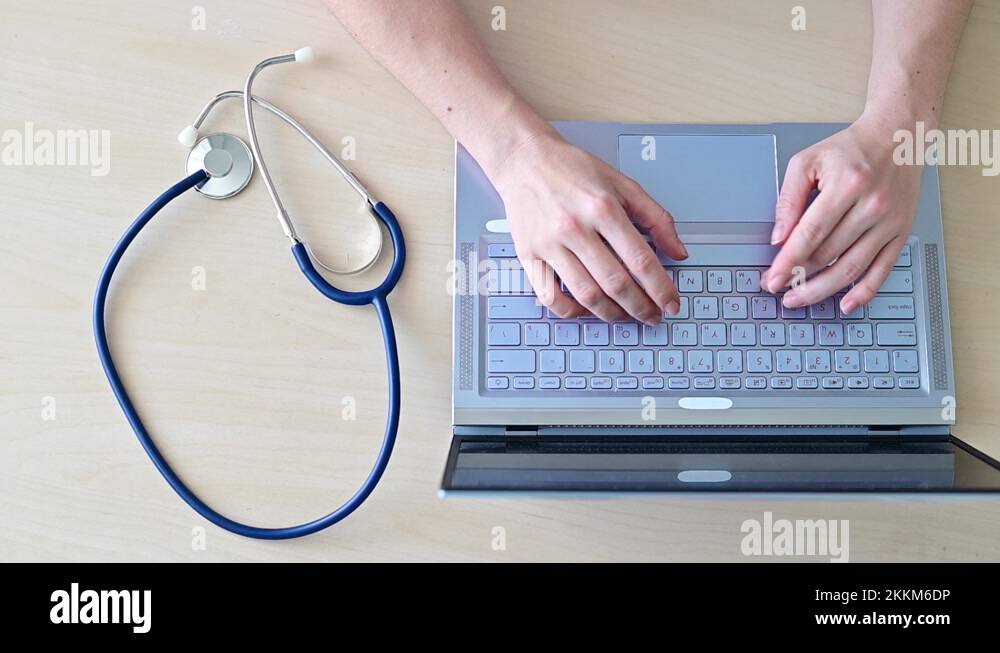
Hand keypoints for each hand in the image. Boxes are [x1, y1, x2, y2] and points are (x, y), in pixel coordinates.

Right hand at [491, 133, 687, 325]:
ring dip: (611, 314)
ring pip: (586, 295)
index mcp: (603, 208)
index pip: (640, 260)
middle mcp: (575, 228)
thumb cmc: (572, 170)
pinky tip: (586, 310)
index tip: (671, 303)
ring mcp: (549, 245)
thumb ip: (656, 217)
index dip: (661, 288)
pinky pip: (550, 296)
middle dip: (640, 308)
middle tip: (653, 317)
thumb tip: (679, 252)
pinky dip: (571, 311)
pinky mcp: (528, 255)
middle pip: (616, 283)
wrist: (524, 160)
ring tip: (625, 316)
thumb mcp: (623, 184)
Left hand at [762, 115, 923, 314]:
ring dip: (823, 290)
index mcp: (846, 185)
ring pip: (852, 268)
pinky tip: (846, 304)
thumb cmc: (850, 149)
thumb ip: (789, 199)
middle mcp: (872, 206)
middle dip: (799, 277)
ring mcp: (889, 222)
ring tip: (800, 299)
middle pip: (829, 254)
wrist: (899, 137)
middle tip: (779, 289)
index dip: (788, 261)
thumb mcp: (808, 161)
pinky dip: (865, 292)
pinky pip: (883, 270)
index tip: (772, 280)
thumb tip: (779, 236)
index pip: (810, 234)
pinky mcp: (901, 232)